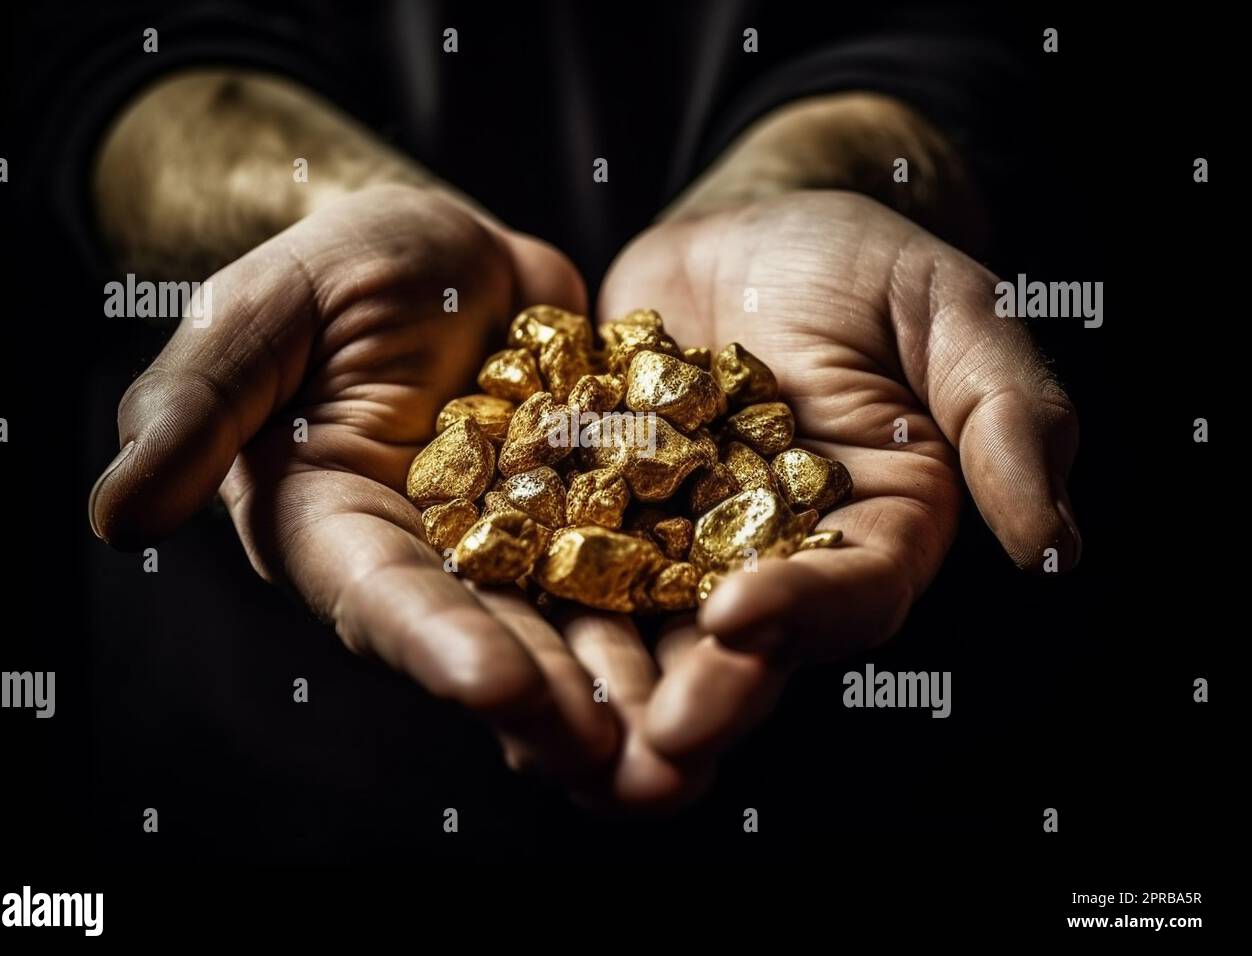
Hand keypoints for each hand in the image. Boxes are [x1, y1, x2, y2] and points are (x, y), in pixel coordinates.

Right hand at [89, 184, 634, 785]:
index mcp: (341, 529)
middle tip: (625, 761)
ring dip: (633, 688)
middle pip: (494, 642)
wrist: (451, 252)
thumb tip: (117, 511)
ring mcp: (522, 545)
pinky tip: (740, 650)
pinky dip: (686, 611)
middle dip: (555, 704)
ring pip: (578, 628)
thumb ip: (200, 405)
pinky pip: (645, 568)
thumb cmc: (340, 269)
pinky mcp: (596, 514)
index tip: (497, 688)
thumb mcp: (265, 311)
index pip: (384, 600)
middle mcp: (434, 559)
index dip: (436, 645)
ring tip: (694, 741)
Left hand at [595, 189, 1079, 800]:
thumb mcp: (948, 311)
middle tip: (646, 751)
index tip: (743, 617)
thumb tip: (1054, 544)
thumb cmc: (859, 264)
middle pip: (745, 644)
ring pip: (650, 632)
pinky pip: (568, 571)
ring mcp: (684, 546)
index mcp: (874, 526)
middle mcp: (779, 557)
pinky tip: (491, 651)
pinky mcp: (604, 516)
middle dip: (700, 697)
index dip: (805, 611)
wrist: (744, 232)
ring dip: (610, 690)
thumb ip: (1006, 413)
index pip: (853, 590)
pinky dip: (536, 612)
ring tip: (557, 741)